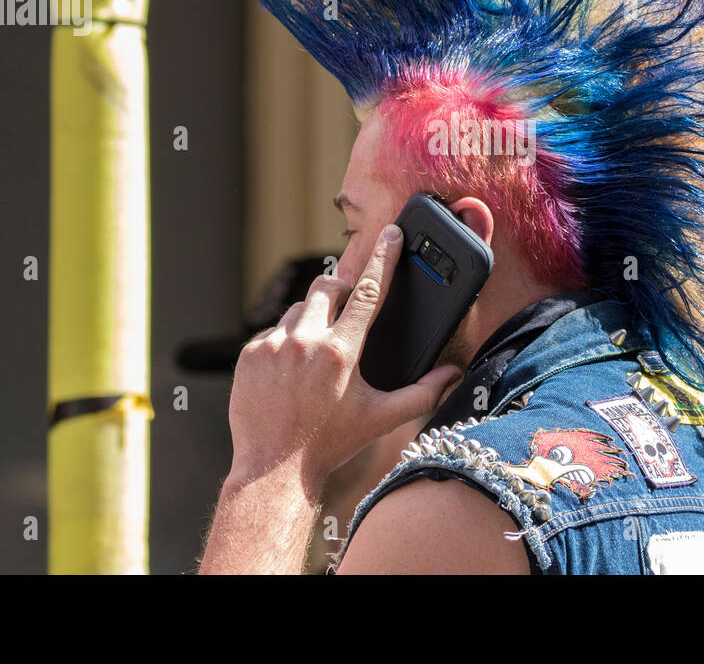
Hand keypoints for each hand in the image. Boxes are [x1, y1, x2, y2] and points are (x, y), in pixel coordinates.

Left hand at [223, 223, 462, 498]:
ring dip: (313, 318)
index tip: (390, 234)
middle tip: (348, 311)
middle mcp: (306, 342)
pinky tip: (292, 370)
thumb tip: (454, 374)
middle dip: (341, 289)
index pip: (368, 291)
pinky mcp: (250, 354)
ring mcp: (273, 346)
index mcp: (342, 352)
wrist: (273, 468)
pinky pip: (273, 330)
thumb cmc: (331, 443)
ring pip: (299, 308)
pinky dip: (287, 340)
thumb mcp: (381, 419)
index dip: (383, 258)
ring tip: (319, 354)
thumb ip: (423, 393)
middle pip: (328, 286)